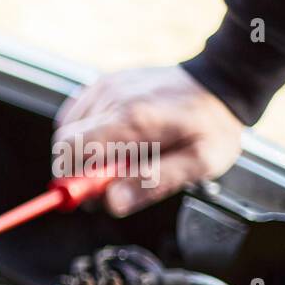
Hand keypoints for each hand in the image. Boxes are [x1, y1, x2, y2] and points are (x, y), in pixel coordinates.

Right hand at [53, 65, 242, 216]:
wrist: (220, 82)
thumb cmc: (212, 125)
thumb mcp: (200, 163)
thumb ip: (154, 183)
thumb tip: (112, 202)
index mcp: (134, 120)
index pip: (72, 150)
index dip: (71, 179)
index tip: (91, 195)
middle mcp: (114, 99)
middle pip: (64, 142)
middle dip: (78, 169)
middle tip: (110, 179)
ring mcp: (106, 88)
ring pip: (67, 129)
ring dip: (83, 150)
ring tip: (118, 154)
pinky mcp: (103, 83)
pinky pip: (74, 114)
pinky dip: (83, 132)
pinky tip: (110, 137)